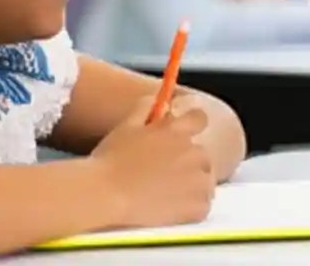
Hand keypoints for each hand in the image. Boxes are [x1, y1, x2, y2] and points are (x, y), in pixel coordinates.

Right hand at [90, 106, 215, 226]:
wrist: (104, 196)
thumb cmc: (110, 161)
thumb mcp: (125, 126)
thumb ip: (145, 108)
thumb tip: (158, 100)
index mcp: (176, 131)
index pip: (200, 118)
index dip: (192, 125)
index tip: (184, 136)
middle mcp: (192, 152)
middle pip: (202, 154)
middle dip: (189, 162)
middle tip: (165, 174)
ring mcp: (197, 181)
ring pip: (205, 180)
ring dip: (193, 184)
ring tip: (166, 194)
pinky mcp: (197, 207)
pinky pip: (204, 204)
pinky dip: (192, 207)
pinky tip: (171, 209)